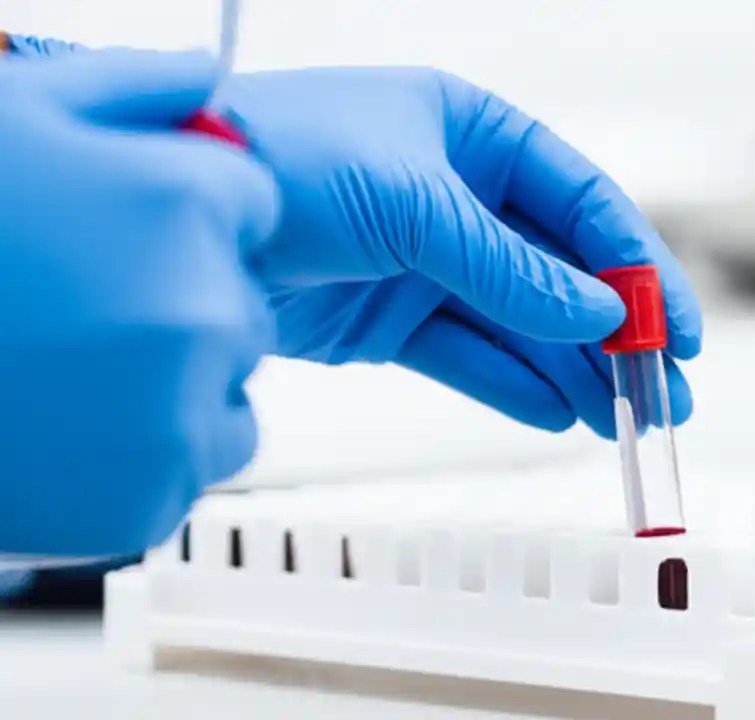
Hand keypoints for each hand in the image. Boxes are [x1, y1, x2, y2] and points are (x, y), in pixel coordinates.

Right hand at [0, 49, 279, 556]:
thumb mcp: (12, 114)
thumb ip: (132, 85)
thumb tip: (207, 78)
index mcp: (181, 201)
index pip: (252, 207)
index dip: (183, 216)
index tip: (116, 234)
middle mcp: (203, 308)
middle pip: (244, 299)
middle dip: (180, 297)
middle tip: (70, 306)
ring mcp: (177, 413)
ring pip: (229, 383)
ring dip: (174, 378)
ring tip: (59, 367)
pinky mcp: (147, 502)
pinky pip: (197, 459)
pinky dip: (148, 451)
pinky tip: (60, 426)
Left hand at [224, 68, 700, 437]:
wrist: (175, 215)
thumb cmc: (283, 158)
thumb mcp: (418, 203)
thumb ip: (512, 269)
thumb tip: (598, 312)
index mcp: (473, 134)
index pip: (581, 201)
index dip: (637, 264)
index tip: (675, 323)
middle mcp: (455, 196)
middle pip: (559, 272)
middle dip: (615, 334)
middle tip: (663, 390)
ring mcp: (423, 262)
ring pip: (520, 324)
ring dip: (574, 370)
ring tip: (625, 418)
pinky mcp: (386, 321)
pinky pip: (468, 356)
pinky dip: (511, 386)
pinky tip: (557, 413)